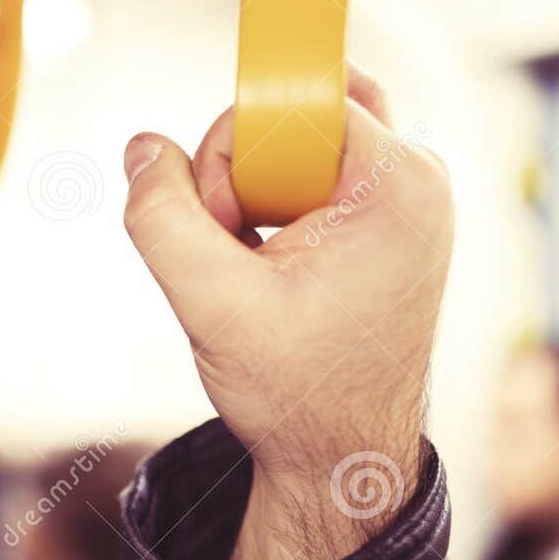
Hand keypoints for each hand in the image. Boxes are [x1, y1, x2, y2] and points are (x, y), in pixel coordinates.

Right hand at [122, 68, 452, 559]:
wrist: (340, 458)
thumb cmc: (298, 392)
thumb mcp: (211, 303)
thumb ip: (163, 217)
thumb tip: (142, 147)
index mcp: (400, 183)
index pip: (296, 101)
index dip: (239, 149)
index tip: (226, 212)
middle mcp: (416, 179)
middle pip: (296, 114)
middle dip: (240, 173)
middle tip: (234, 250)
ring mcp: (402, 200)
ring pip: (293, 145)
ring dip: (248, 196)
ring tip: (249, 271)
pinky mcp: (381, 222)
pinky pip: (304, 178)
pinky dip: (267, 213)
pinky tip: (263, 272)